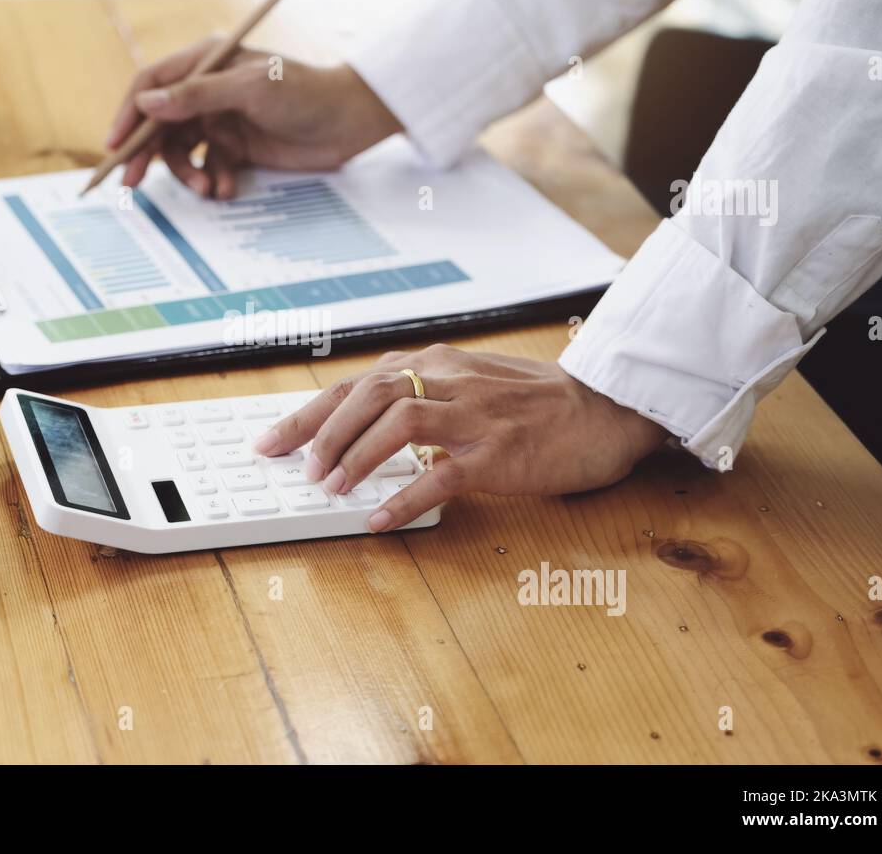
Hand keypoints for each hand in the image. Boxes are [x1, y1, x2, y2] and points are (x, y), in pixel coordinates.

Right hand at [105, 37, 400, 198]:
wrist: (350, 121)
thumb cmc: (304, 93)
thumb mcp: (248, 90)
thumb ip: (196, 96)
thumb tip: (147, 103)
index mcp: (206, 62)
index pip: (152, 86)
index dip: (129, 114)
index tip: (116, 145)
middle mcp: (208, 90)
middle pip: (160, 123)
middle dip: (147, 154)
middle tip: (131, 183)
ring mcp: (221, 119)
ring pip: (183, 151)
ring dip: (188, 173)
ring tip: (206, 188)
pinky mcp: (237, 147)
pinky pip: (209, 166)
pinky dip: (213, 180)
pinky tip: (227, 187)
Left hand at [253, 344, 668, 531]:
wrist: (609, 408)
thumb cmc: (540, 402)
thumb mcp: (473, 384)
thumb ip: (425, 398)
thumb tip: (365, 429)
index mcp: (439, 364)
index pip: (357, 382)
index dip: (308, 412)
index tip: (272, 439)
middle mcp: (452, 380)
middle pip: (367, 394)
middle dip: (320, 432)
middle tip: (295, 468)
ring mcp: (477, 416)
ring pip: (399, 424)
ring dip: (356, 457)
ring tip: (332, 488)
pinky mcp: (502, 453)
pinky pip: (442, 474)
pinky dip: (404, 497)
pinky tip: (380, 518)